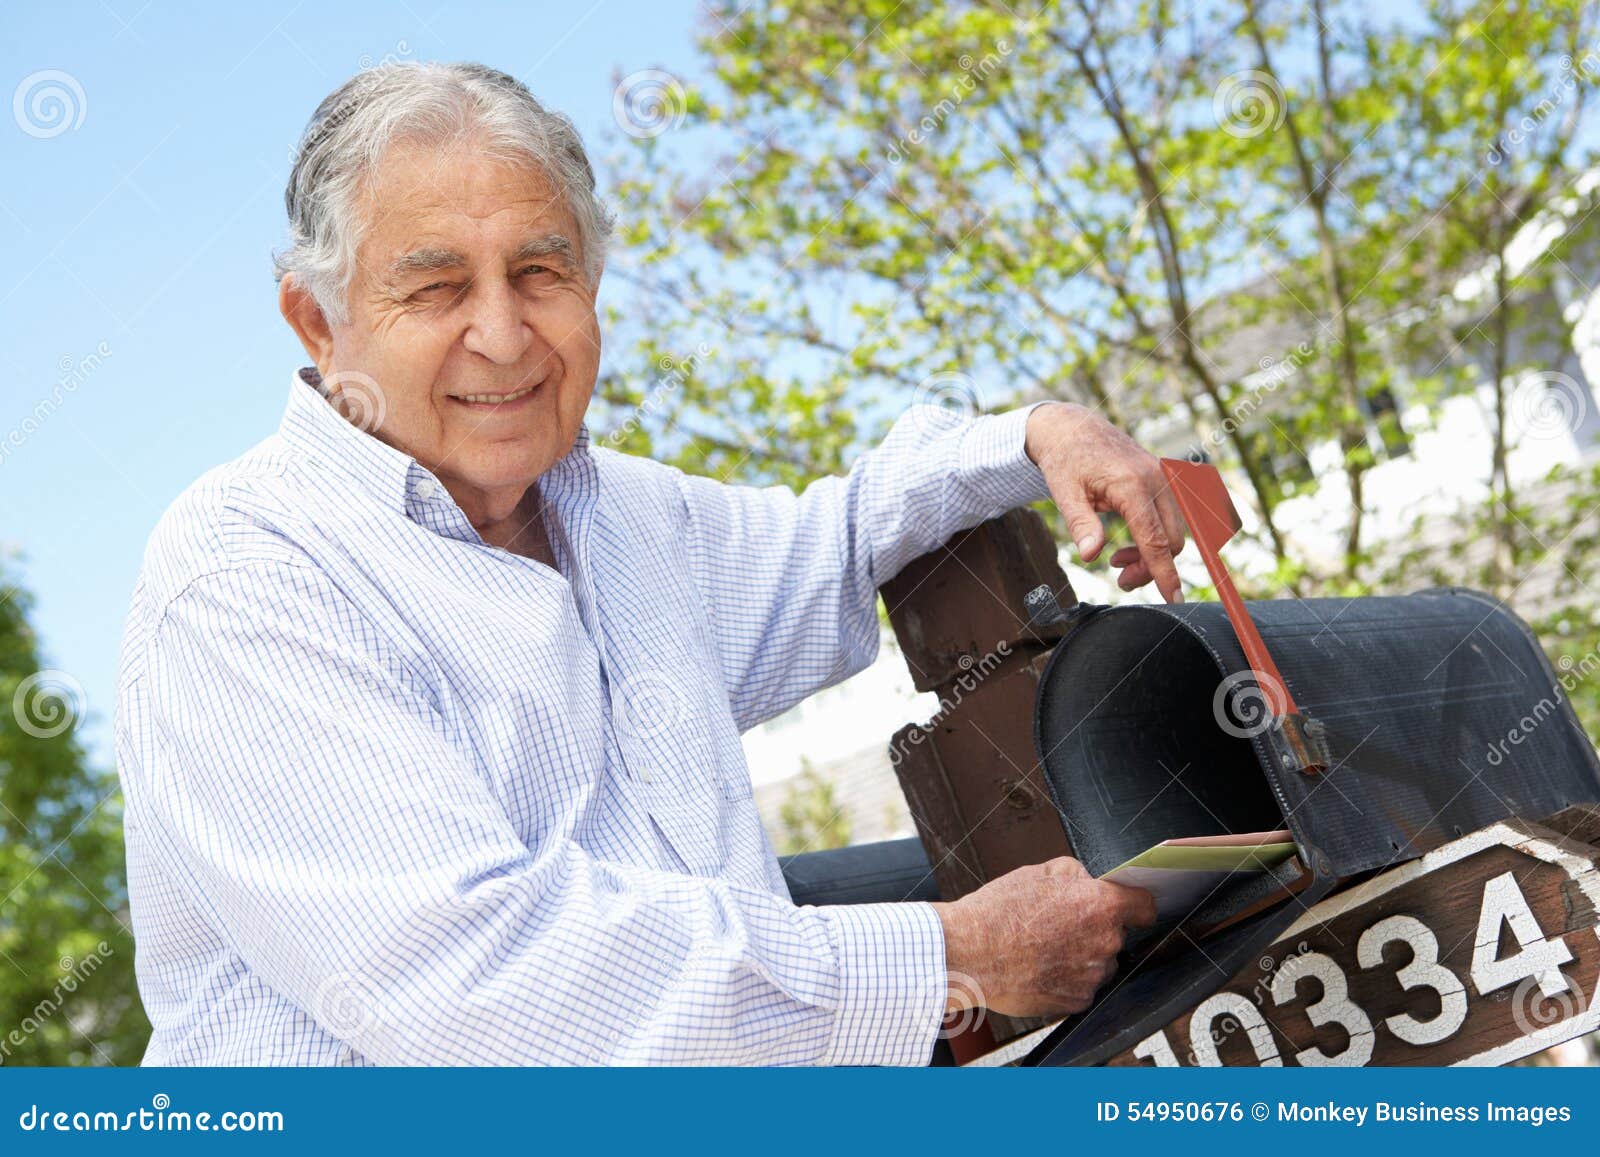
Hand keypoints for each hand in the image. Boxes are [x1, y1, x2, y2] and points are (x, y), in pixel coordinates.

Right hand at [933, 856, 1156, 1018]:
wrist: (970, 954)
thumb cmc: (999, 913)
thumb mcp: (1038, 873)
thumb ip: (1074, 874)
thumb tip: (1086, 882)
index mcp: (1100, 906)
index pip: (1145, 906)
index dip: (1135, 905)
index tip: (1130, 908)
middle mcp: (1104, 943)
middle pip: (1116, 936)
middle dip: (1094, 929)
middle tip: (1059, 925)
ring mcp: (1092, 976)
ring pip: (1098, 963)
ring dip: (1081, 956)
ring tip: (1043, 948)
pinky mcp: (1077, 1001)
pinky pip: (1082, 987)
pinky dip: (1066, 979)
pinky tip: (1039, 967)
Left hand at [1024, 401, 1186, 601]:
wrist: (1072, 427)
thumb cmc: (1066, 460)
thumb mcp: (1064, 493)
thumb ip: (1081, 524)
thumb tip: (1090, 556)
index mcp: (1132, 485)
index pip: (1155, 539)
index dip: (1164, 573)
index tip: (1173, 599)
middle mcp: (1156, 479)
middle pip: (1172, 539)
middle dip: (1151, 567)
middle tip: (1119, 577)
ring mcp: (1163, 477)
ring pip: (1174, 530)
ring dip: (1152, 553)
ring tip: (1118, 561)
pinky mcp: (1162, 478)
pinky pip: (1170, 517)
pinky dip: (1155, 536)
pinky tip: (1130, 543)